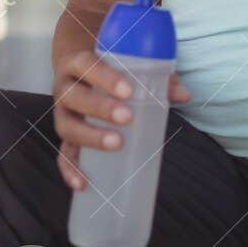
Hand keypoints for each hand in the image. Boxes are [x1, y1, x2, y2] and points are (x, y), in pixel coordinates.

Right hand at [52, 49, 191, 190]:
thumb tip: (184, 95)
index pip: (87, 65)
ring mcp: (63, 112)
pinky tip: (83, 183)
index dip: (105, 78)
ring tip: (116, 144)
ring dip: (90, 137)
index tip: (128, 90)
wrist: (75, 64)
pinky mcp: (66, 135)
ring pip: (67, 126)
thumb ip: (156, 77)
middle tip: (127, 117)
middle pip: (74, 97)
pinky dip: (70, 170)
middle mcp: (65, 87)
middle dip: (100, 108)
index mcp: (79, 62)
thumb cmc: (108, 65)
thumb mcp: (127, 65)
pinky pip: (64, 154)